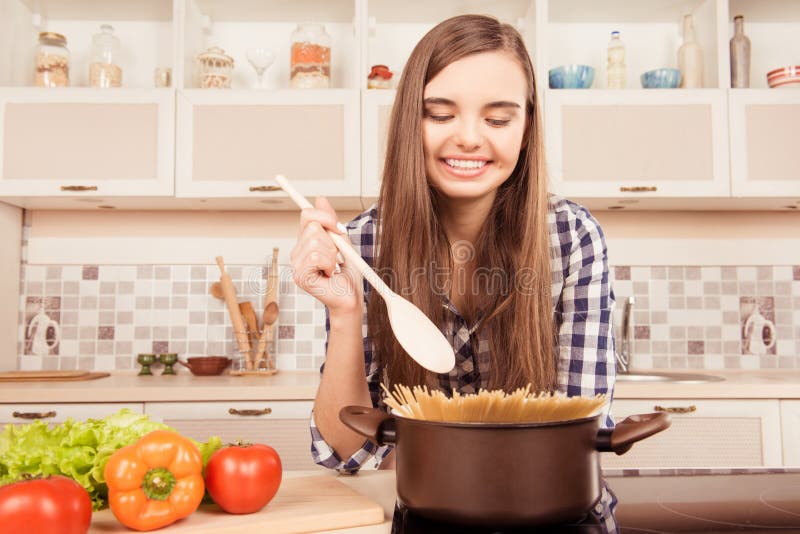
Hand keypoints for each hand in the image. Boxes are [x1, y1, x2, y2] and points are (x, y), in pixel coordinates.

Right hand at [290, 197, 361, 313]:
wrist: (351, 297)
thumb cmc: (348, 273)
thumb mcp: (342, 242)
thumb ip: (331, 222)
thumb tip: (320, 198)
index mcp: (305, 243)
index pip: (307, 215)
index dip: (324, 216)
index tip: (338, 226)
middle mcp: (297, 252)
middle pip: (312, 226)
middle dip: (332, 239)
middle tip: (337, 257)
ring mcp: (296, 265)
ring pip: (316, 241)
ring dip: (332, 254)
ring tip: (333, 268)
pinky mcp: (300, 276)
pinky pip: (317, 256)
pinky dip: (329, 264)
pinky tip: (329, 275)